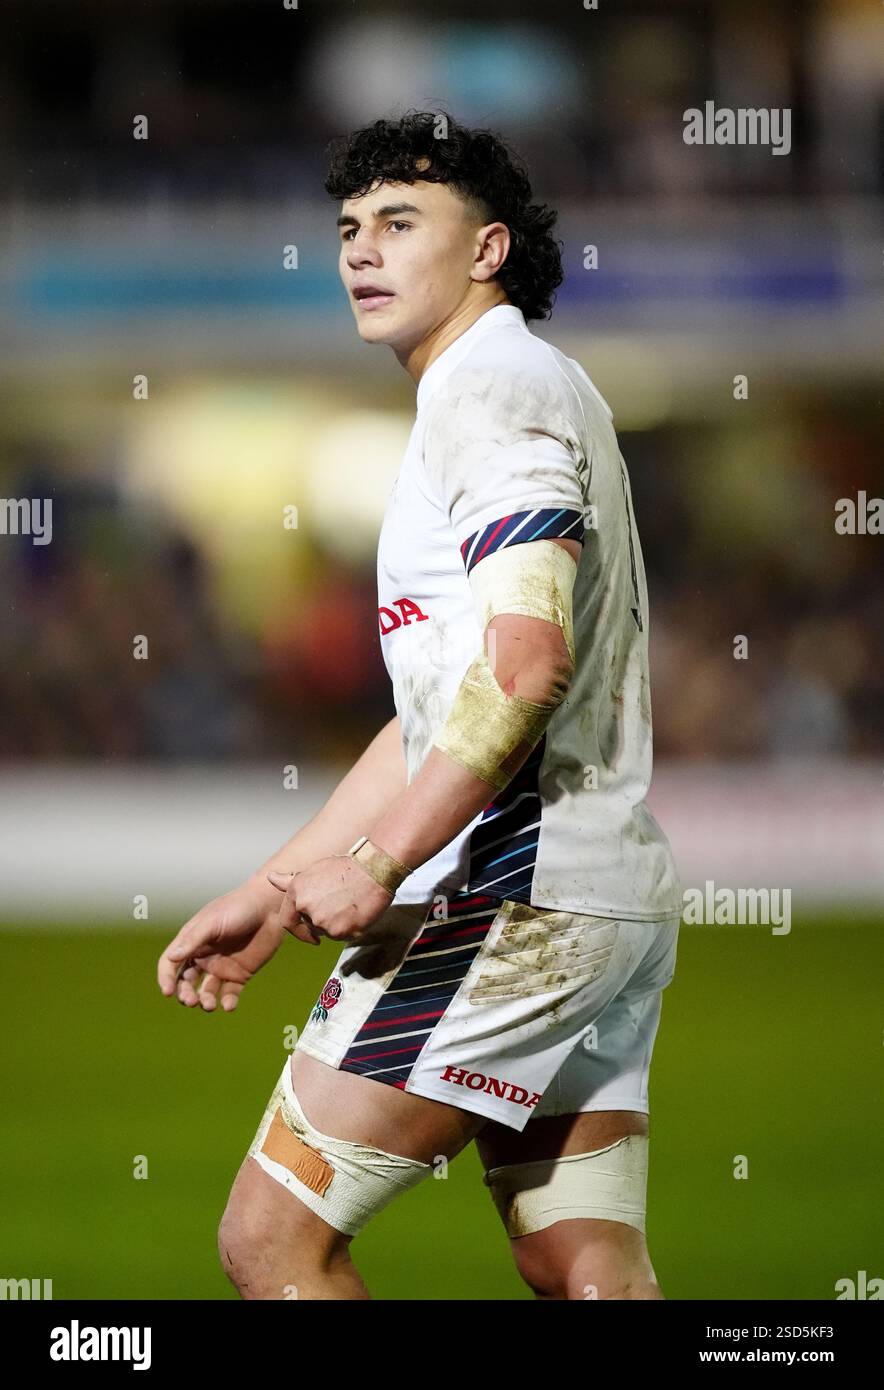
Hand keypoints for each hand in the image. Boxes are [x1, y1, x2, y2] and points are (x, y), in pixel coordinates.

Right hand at [157, 879, 286, 1012]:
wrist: (271, 907)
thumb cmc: (238, 908)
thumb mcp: (213, 922)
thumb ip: (192, 940)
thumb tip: (171, 958)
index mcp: (192, 942)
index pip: (170, 964)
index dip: (166, 979)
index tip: (168, 992)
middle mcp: (204, 957)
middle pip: (186, 982)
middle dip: (185, 994)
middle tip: (191, 1001)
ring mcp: (222, 967)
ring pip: (206, 992)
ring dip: (205, 1001)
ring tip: (210, 1005)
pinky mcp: (241, 974)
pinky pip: (230, 994)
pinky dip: (228, 1002)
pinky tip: (229, 1005)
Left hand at [267, 856, 392, 943]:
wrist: (374, 869)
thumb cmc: (347, 867)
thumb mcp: (314, 870)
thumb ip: (290, 880)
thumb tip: (271, 878)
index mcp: (296, 890)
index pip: (287, 920)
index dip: (297, 930)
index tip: (308, 934)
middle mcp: (305, 906)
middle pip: (311, 926)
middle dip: (323, 922)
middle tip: (340, 909)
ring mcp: (321, 920)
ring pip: (327, 932)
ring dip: (337, 924)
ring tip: (350, 905)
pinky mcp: (338, 931)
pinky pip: (342, 937)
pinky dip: (350, 929)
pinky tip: (357, 912)